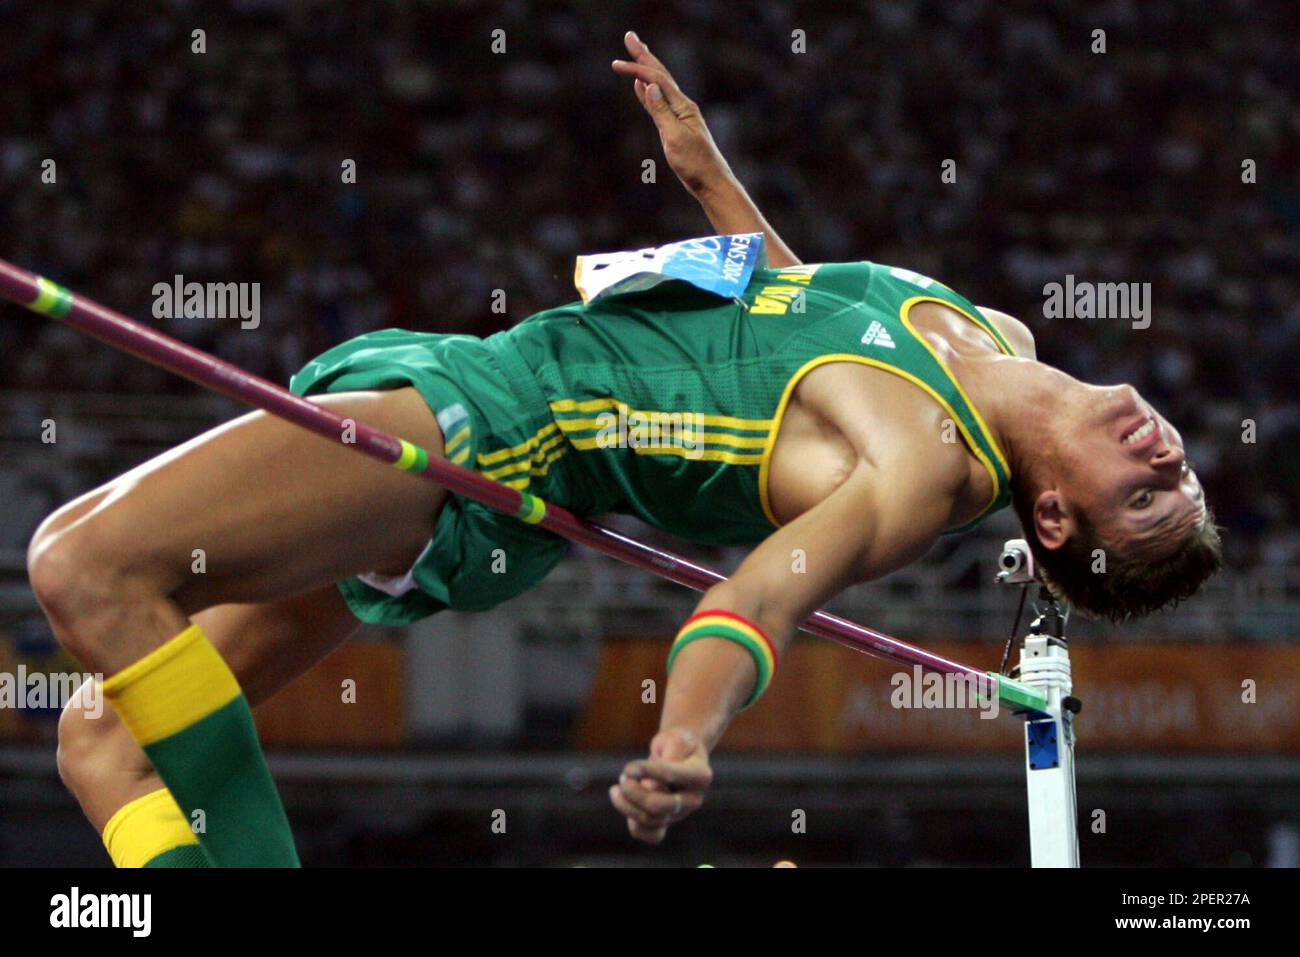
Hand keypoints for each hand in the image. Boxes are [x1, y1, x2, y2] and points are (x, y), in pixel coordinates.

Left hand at [609, 727, 712, 844]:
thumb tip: (652, 789)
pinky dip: (633, 823)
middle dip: (635, 793)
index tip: (628, 768)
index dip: (647, 772)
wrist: (678, 752)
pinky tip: (624, 803)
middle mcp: (693, 799)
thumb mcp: (674, 740)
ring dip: (627, 805)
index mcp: (701, 775)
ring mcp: (680, 813)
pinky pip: (650, 835)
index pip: (671, 777)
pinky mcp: (667, 822)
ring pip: (650, 821)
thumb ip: (667, 761)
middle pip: (660, 806)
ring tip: (617, 787)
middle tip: (623, 777)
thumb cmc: (676, 744)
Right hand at [611, 31, 733, 197]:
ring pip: (660, 85)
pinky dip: (648, 91)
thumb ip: (661, 111)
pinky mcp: (676, 126)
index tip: (616, 64)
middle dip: (644, 56)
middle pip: (661, 75)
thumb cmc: (695, 165)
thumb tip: (649, 85)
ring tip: (636, 53)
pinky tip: (641, 86)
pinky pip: (659, 102)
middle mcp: (682, 106)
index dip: (637, 69)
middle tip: (629, 37)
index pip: (657, 80)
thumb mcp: (675, 138)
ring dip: (647, 68)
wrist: (711, 183)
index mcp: (682, 107)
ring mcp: (680, 115)